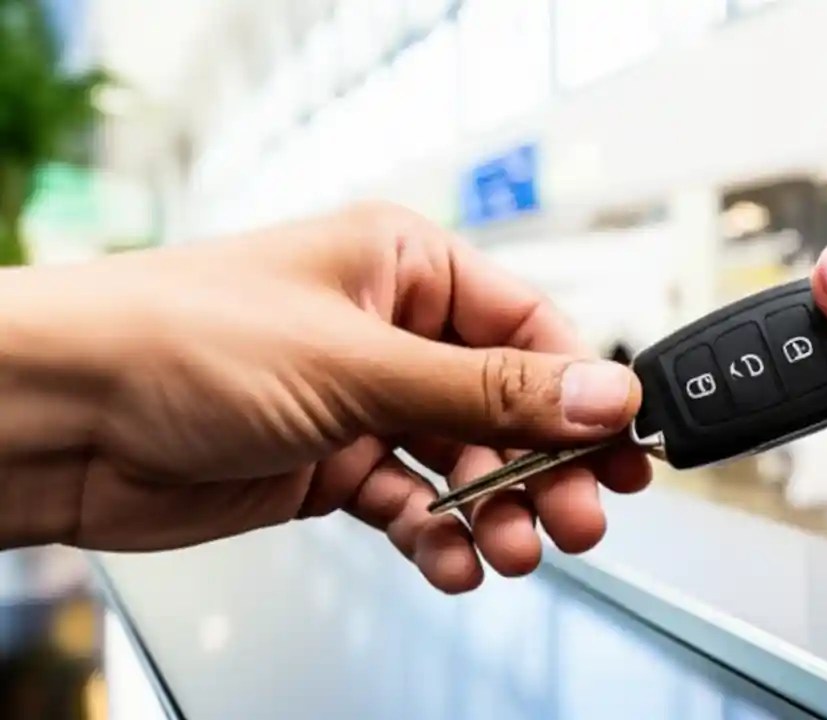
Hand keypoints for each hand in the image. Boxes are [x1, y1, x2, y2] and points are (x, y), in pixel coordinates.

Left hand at [0, 202, 650, 593]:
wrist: (60, 420)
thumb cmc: (180, 340)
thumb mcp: (359, 362)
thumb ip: (487, 390)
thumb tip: (600, 393)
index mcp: (405, 268)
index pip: (527, 329)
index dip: (581, 391)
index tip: (621, 446)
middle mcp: (390, 331)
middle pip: (505, 403)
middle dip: (543, 464)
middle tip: (576, 515)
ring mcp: (361, 401)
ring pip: (463, 460)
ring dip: (494, 509)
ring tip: (514, 549)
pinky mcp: (330, 464)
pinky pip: (409, 502)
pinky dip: (435, 535)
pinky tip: (451, 559)